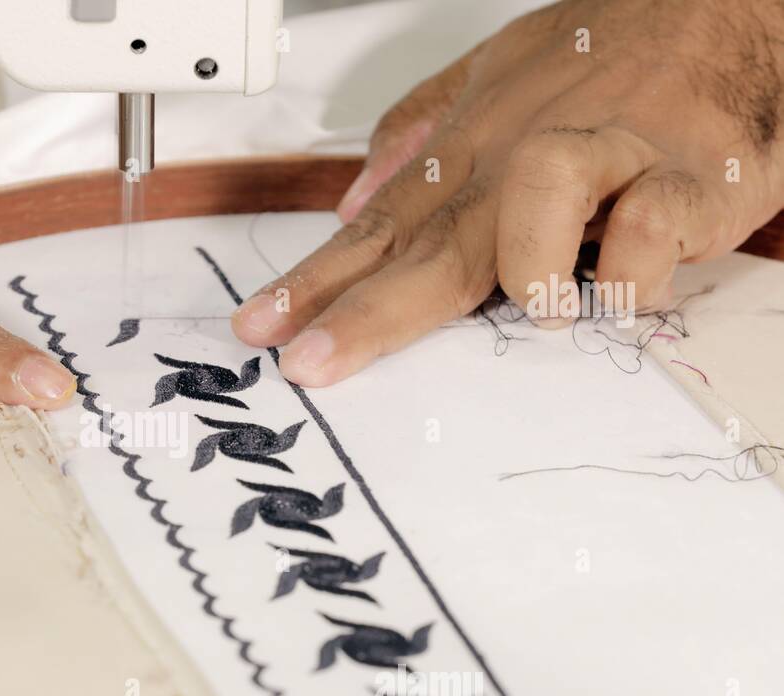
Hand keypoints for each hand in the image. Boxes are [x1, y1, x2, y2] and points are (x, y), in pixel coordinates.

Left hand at [232, 0, 783, 384]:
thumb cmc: (616, 54)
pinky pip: (648, 225)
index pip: (379, 227)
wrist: (734, 3)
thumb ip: (418, 136)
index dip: (315, 282)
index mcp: (475, 149)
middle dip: (363, 311)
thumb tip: (349, 200)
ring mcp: (604, 162)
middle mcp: (523, 158)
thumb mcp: (495, 75)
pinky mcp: (686, 178)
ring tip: (534, 303)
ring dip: (522, 268)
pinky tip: (625, 287)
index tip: (260, 327)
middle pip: (431, 241)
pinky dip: (632, 264)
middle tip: (312, 362)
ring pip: (532, 209)